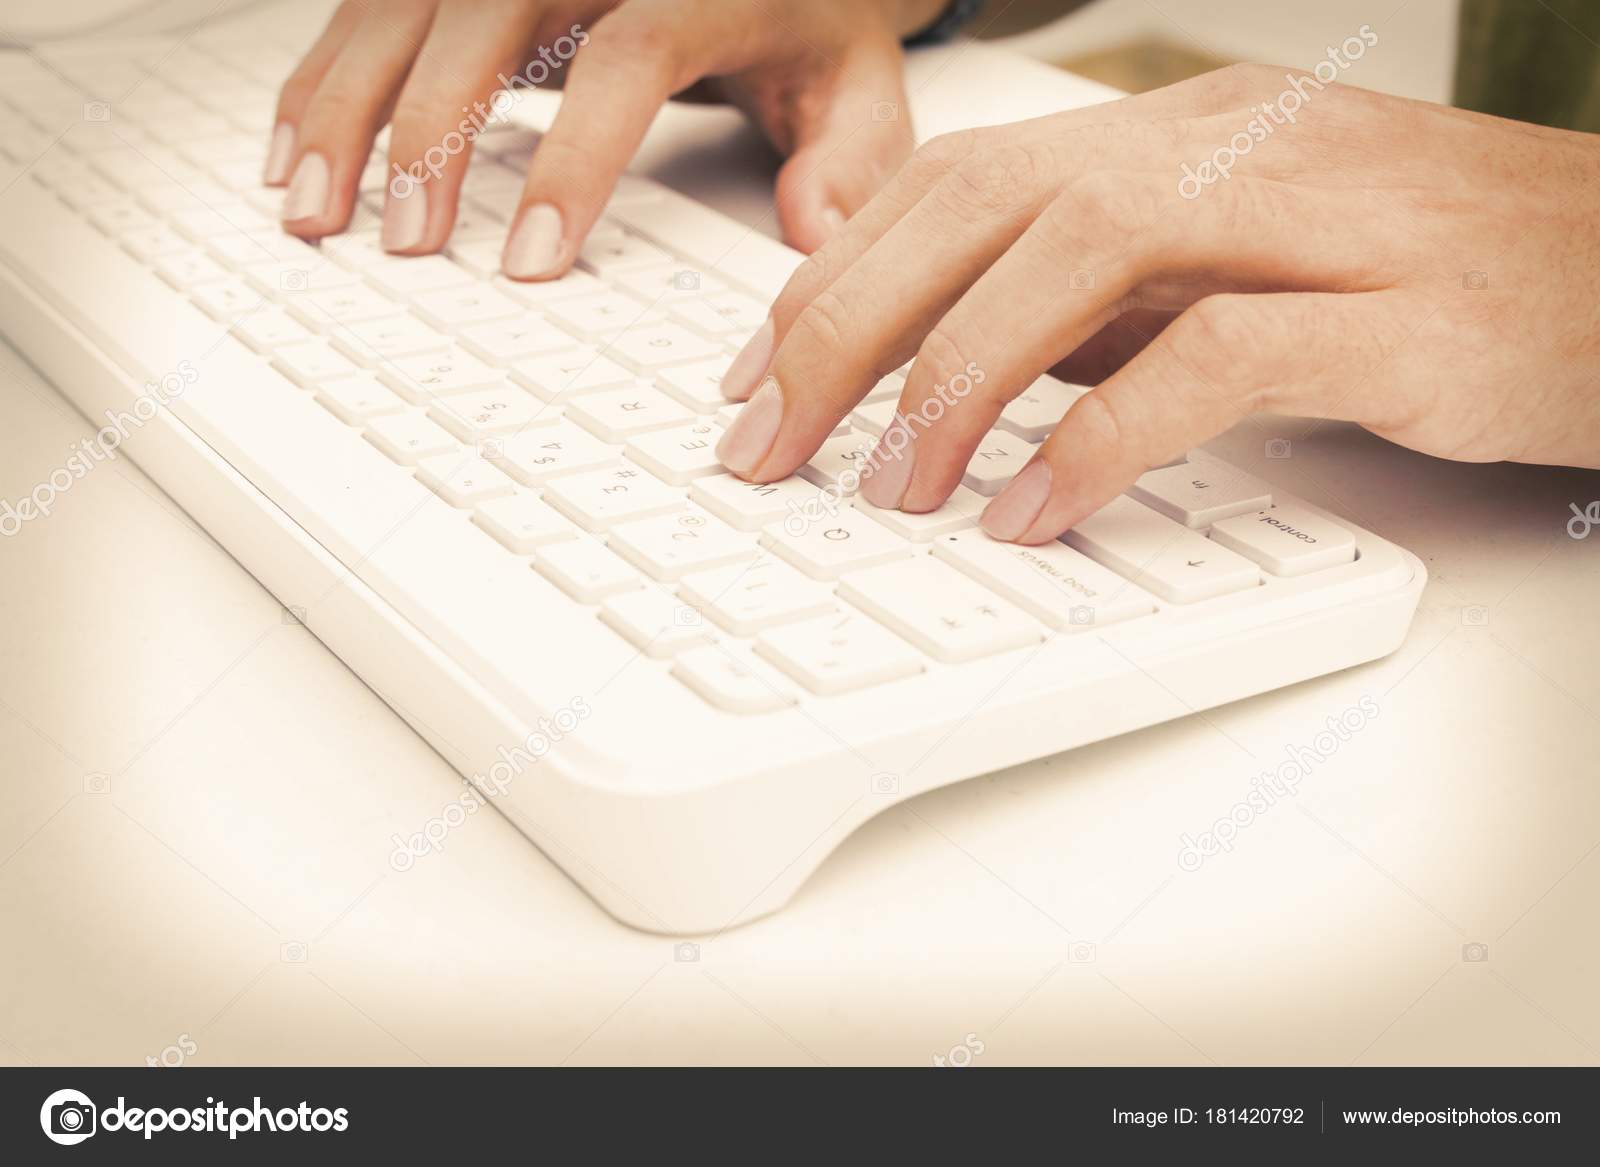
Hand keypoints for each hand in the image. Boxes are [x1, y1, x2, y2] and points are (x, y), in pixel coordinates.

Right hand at [266, 0, 944, 273]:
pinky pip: (377, 9)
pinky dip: (326, 78)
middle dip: (429, 132)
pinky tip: (292, 146)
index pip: (627, 57)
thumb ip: (846, 158)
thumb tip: (814, 231)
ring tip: (312, 210)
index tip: (536, 258)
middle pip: (485, 18)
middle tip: (403, 242)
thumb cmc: (806, 22)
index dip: (576, 158)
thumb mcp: (853, 83)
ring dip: (347, 108)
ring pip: (407, 8)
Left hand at [715, 65, 1599, 543]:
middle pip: (980, 206)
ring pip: (1079, 253)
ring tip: (885, 486)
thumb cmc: (1425, 276)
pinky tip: (1034, 509)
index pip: (956, 180)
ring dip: (955, 377)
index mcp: (1175, 130)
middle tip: (771, 442)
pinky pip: (1218, 360)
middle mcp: (1227, 147)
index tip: (758, 372)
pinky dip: (1107, 436)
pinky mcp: (1397, 314)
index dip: (835, 275)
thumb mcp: (1228, 269)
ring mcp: (1315, 219)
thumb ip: (1103, 301)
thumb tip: (961, 362)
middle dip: (847, 329)